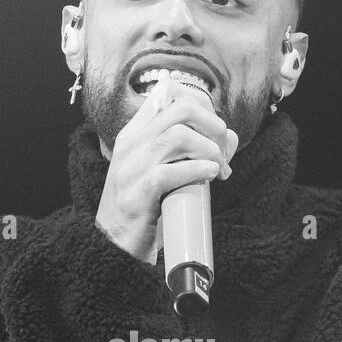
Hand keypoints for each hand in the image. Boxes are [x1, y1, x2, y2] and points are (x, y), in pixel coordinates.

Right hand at [95, 71, 238, 263]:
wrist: (113, 247)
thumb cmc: (144, 210)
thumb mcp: (159, 172)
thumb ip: (186, 151)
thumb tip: (229, 138)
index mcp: (133, 135)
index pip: (167, 94)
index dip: (201, 106)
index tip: (215, 129)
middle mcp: (129, 146)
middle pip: (180, 110)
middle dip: (213, 125)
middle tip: (225, 150)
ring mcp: (129, 170)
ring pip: (178, 136)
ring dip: (209, 150)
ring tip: (219, 170)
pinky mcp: (136, 196)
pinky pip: (170, 171)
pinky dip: (196, 170)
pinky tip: (209, 175)